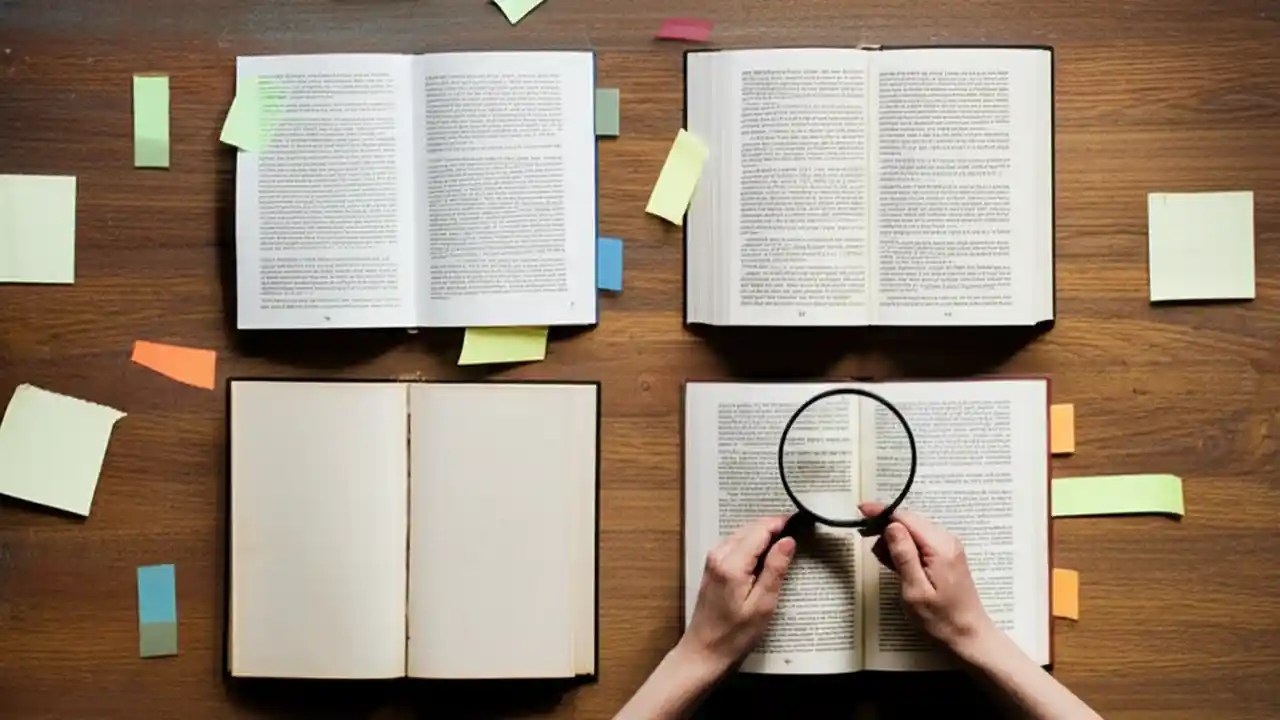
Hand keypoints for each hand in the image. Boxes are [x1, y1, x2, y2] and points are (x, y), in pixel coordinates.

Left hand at [677, 515, 796, 673]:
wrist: (704, 652)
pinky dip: (752, 546)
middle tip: (797, 534)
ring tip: (784, 546)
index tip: (799, 523)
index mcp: (731, 563)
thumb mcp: (762, 604)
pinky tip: (764, 558)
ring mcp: (712, 560)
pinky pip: (735, 545)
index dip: (781, 523)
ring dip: (762, 536)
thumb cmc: (733, 635)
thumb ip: (775, 569)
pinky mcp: (712, 567)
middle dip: (773, 528)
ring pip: (742, 535)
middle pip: (750, 528)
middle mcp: (718, 556)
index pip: (760, 529)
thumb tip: (788, 541)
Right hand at [860, 502, 994, 655]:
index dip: (882, 513)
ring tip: (885, 561)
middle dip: (886, 527)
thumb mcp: (915, 591)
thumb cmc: (941, 620)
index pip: (906, 517)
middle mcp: (947, 540)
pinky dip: (905, 547)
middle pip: (910, 520)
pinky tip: (897, 563)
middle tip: (869, 543)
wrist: (970, 636)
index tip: (861, 512)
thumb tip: (891, 526)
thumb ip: (904, 556)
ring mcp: (949, 547)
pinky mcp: (947, 555)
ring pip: (914, 529)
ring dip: (895, 539)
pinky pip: (921, 540)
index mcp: (940, 547)